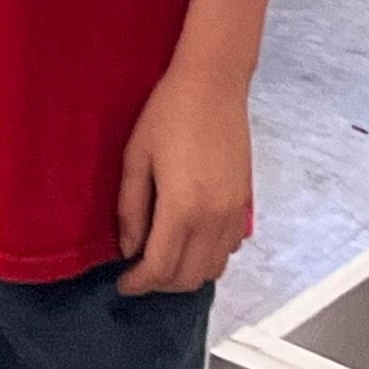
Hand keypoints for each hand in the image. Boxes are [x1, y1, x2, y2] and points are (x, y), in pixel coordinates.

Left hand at [113, 61, 253, 295]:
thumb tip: (129, 249)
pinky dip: (207, 258)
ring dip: (185, 275)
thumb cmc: (167, 113)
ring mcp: (234, 214)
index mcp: (183, 208)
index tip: (122, 284)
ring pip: (212, 270)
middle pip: (188, 278)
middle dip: (159, 285)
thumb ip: (131, 208)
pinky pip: (228, 251)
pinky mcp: (245, 205)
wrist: (213, 84)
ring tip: (161, 259)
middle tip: (138, 273)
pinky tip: (188, 241)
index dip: (138, 283)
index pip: (160, 268)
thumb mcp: (136, 157)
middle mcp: (214, 219)